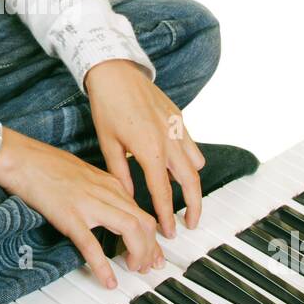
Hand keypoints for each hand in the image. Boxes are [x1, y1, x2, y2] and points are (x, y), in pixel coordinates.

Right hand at [0, 126, 166, 289]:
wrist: (23, 158)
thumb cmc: (48, 166)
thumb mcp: (86, 176)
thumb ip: (103, 193)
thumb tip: (112, 213)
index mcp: (111, 184)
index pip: (143, 214)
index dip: (152, 238)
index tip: (153, 254)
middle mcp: (106, 192)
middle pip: (144, 223)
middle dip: (151, 249)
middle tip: (147, 267)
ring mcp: (89, 204)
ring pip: (130, 230)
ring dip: (138, 254)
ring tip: (133, 270)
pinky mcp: (70, 216)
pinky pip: (92, 245)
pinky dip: (104, 266)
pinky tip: (108, 281)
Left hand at [84, 59, 205, 242]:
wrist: (115, 71)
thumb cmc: (107, 106)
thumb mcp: (108, 144)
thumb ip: (121, 173)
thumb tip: (129, 197)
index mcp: (150, 150)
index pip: (163, 192)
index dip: (166, 215)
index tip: (169, 231)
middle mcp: (169, 141)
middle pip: (192, 183)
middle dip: (194, 207)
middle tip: (190, 224)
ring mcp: (178, 128)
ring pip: (196, 164)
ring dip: (193, 184)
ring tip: (185, 198)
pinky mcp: (179, 118)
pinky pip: (192, 145)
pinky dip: (190, 160)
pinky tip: (180, 167)